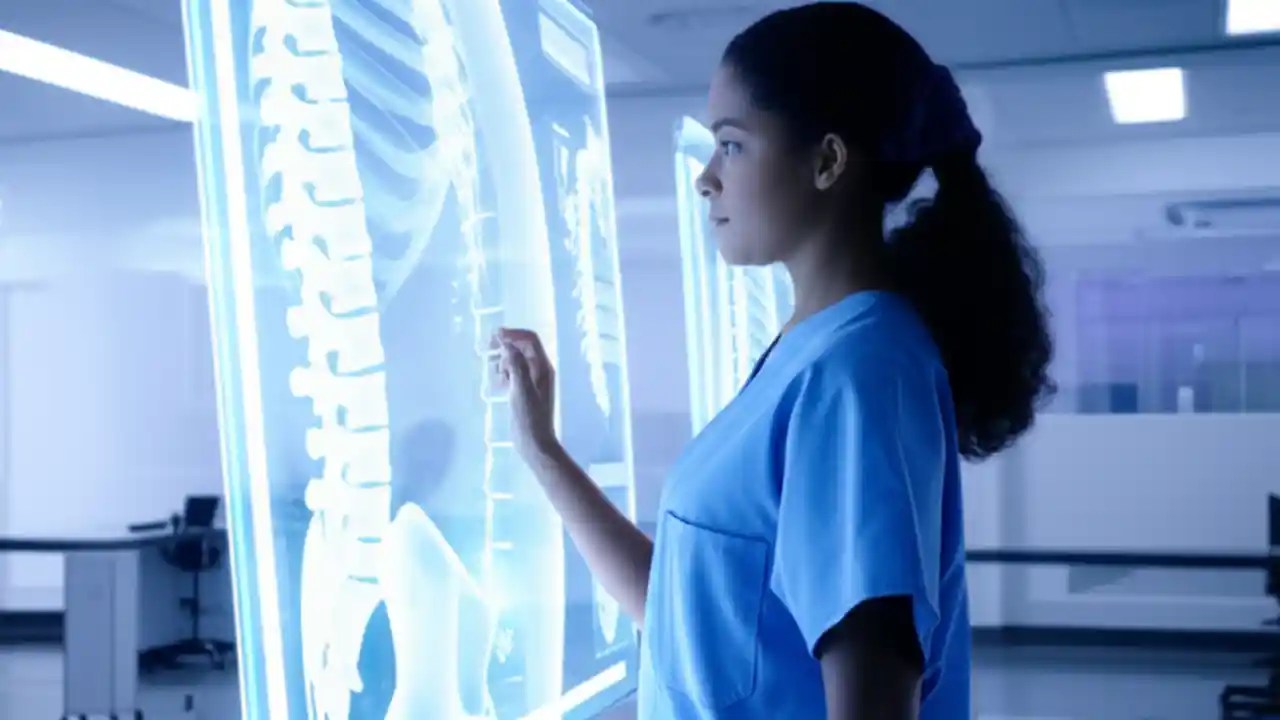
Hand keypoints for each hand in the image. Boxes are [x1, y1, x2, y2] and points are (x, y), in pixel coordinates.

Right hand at [491, 327, 559, 463]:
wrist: (535, 444)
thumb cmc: (529, 419)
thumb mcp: (521, 390)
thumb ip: (516, 366)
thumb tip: (508, 345)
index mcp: (543, 368)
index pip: (530, 340)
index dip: (513, 334)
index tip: (494, 335)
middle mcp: (540, 371)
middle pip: (523, 347)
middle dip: (506, 345)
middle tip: (487, 347)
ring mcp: (533, 382)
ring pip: (517, 360)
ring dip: (503, 360)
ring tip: (494, 371)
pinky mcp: (525, 392)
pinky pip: (514, 374)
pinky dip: (504, 373)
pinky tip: (497, 383)